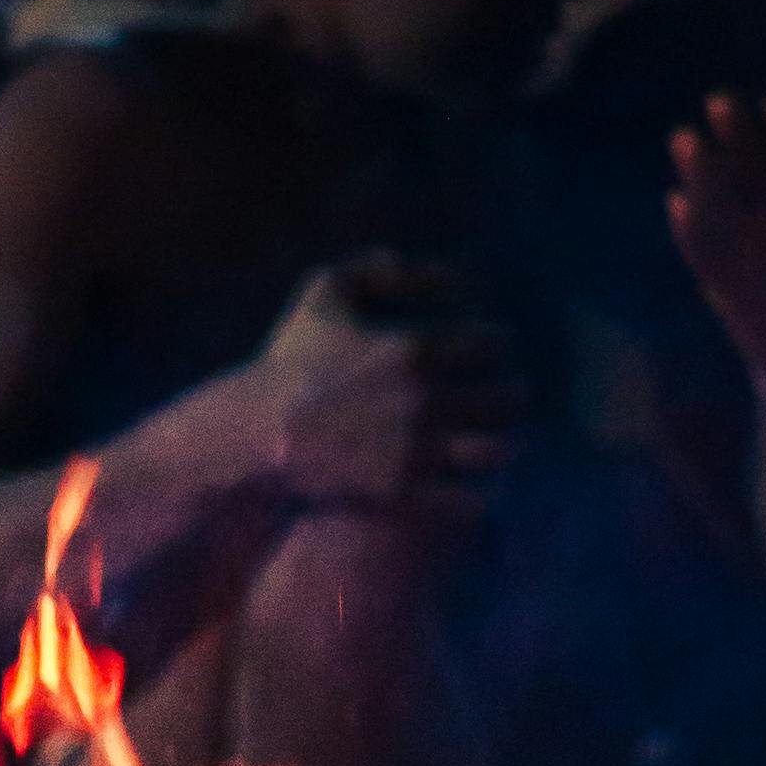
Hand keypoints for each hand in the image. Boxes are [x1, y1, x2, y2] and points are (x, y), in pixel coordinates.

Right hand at [251, 254, 525, 509]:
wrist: (256, 436)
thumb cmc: (290, 363)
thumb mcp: (322, 294)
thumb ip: (372, 267)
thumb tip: (424, 270)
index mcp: (414, 348)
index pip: (493, 344)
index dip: (496, 348)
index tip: (488, 356)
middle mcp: (424, 399)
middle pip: (507, 397)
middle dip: (508, 396)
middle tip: (499, 400)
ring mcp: (417, 449)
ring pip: (500, 450)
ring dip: (504, 443)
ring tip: (495, 442)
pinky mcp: (406, 492)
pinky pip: (473, 497)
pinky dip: (482, 491)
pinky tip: (471, 482)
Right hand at [668, 90, 765, 398]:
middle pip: (749, 166)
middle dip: (734, 134)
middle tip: (721, 101)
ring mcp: (743, 250)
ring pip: (718, 203)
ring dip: (700, 171)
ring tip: (686, 138)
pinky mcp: (724, 285)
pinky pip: (703, 255)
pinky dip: (689, 230)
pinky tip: (676, 202)